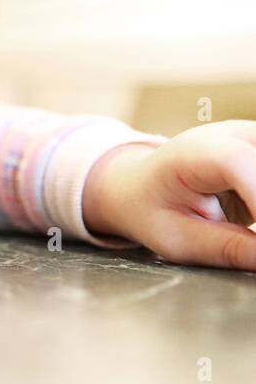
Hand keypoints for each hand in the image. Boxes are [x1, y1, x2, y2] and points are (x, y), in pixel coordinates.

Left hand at [82, 120, 255, 269]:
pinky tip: (252, 218)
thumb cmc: (152, 211)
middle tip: (252, 246)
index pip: (238, 164)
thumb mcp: (178, 240)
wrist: (139, 184)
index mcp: (195, 153)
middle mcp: (231, 134)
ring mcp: (254, 135)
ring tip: (246, 224)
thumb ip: (229, 249)